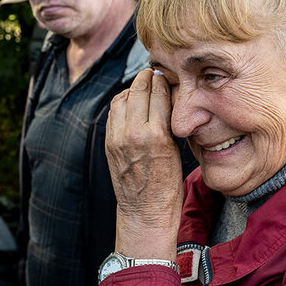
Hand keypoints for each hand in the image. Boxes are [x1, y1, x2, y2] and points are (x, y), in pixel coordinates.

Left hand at [106, 69, 183, 259]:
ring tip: (143, 88)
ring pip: (122, 98)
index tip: (168, 75)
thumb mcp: (176, 151)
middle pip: (138, 90)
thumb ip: (169, 122)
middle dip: (147, 78)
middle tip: (154, 74)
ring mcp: (117, 138)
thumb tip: (168, 97)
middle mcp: (134, 133)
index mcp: (157, 135)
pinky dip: (122, 103)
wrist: (145, 212)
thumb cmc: (168, 185)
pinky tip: (132, 104)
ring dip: (133, 89)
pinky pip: (113, 112)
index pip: (158, 92)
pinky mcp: (109, 143)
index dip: (164, 80)